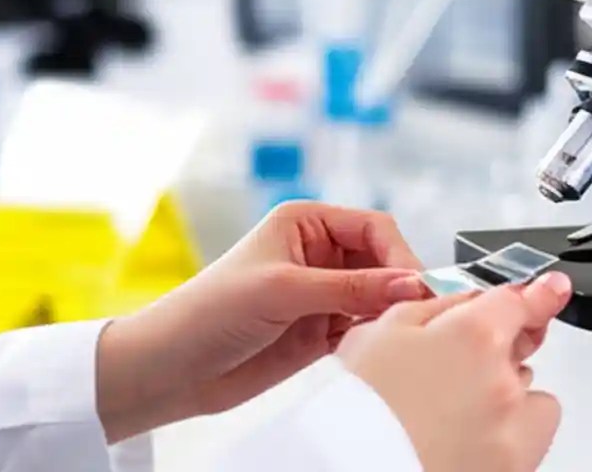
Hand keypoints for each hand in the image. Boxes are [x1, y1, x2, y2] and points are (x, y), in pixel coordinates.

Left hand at [95, 202, 428, 441]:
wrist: (174, 368)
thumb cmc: (211, 310)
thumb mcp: (284, 290)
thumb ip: (352, 288)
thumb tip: (412, 283)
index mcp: (305, 223)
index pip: (374, 227)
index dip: (399, 254)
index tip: (417, 285)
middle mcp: (317, 253)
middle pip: (383, 261)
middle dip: (400, 283)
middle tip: (416, 311)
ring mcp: (321, 294)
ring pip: (378, 296)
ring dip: (389, 312)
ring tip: (393, 331)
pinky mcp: (320, 332)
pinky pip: (364, 329)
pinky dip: (374, 337)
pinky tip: (372, 347)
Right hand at [338, 273, 572, 471]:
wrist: (350, 468)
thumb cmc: (353, 410)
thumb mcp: (377, 334)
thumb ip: (431, 308)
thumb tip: (465, 301)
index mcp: (471, 336)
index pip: (520, 302)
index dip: (537, 293)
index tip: (550, 290)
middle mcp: (502, 380)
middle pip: (521, 348)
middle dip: (496, 352)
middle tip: (450, 373)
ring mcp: (513, 428)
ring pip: (528, 394)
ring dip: (501, 395)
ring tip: (447, 416)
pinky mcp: (517, 465)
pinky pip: (533, 436)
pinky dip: (511, 433)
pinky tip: (469, 439)